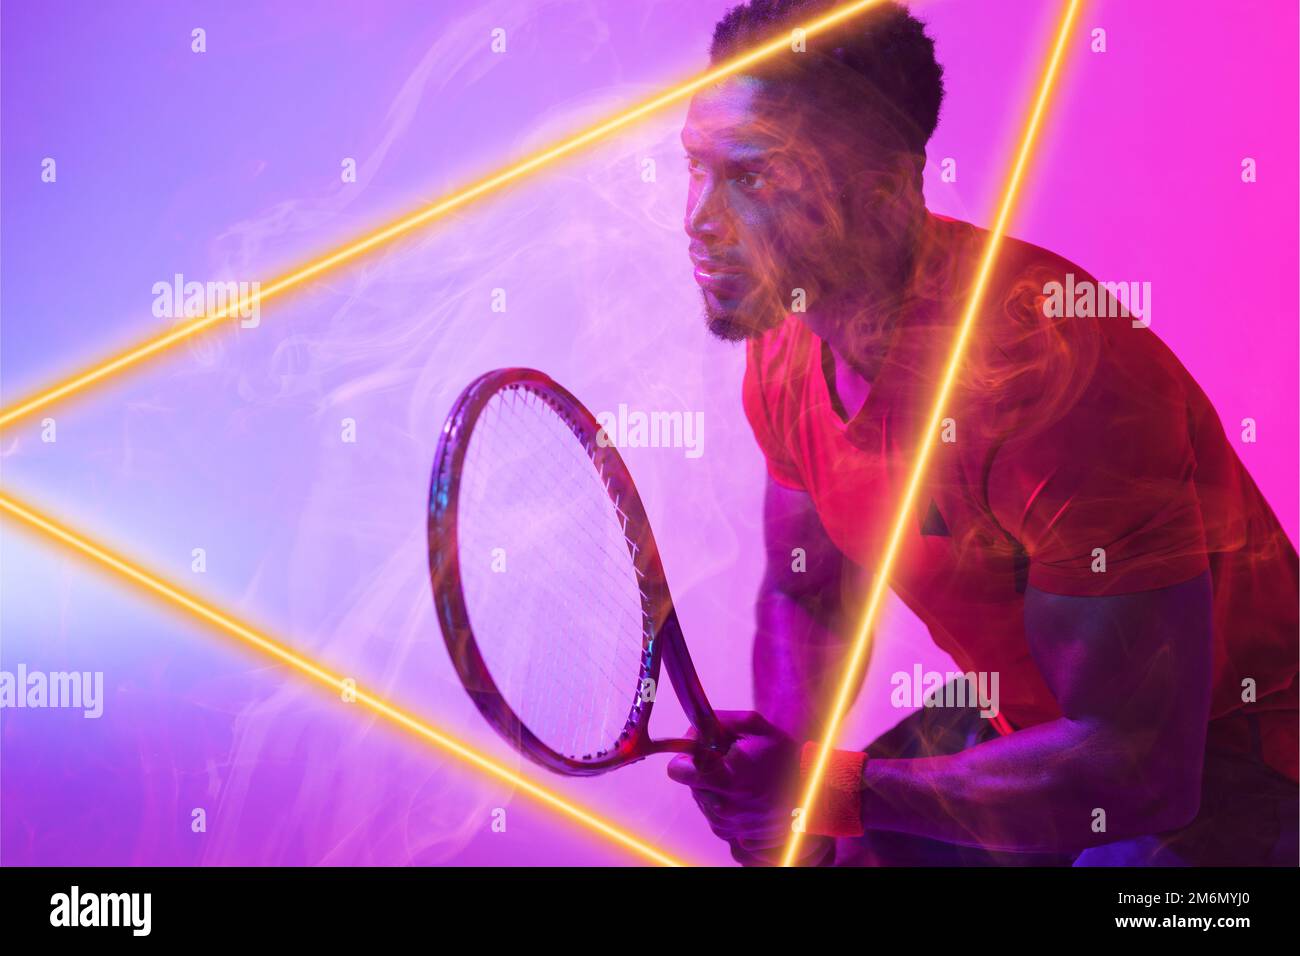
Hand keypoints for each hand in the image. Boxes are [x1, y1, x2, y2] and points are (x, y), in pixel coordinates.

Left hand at [667, 710, 833, 865]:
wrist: (815, 798)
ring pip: (701, 797)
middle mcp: (722, 806)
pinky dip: (725, 802)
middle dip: (705, 769)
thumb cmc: (788, 762)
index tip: (700, 751)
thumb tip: (696, 727)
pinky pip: (714, 813)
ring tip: (744, 779)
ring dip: (715, 786)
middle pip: (690, 781)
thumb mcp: (758, 729)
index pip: (678, 770)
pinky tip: (746, 795)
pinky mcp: (731, 835)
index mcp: (726, 778)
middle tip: (731, 762)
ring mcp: (726, 823)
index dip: (686, 756)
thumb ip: (722, 721)